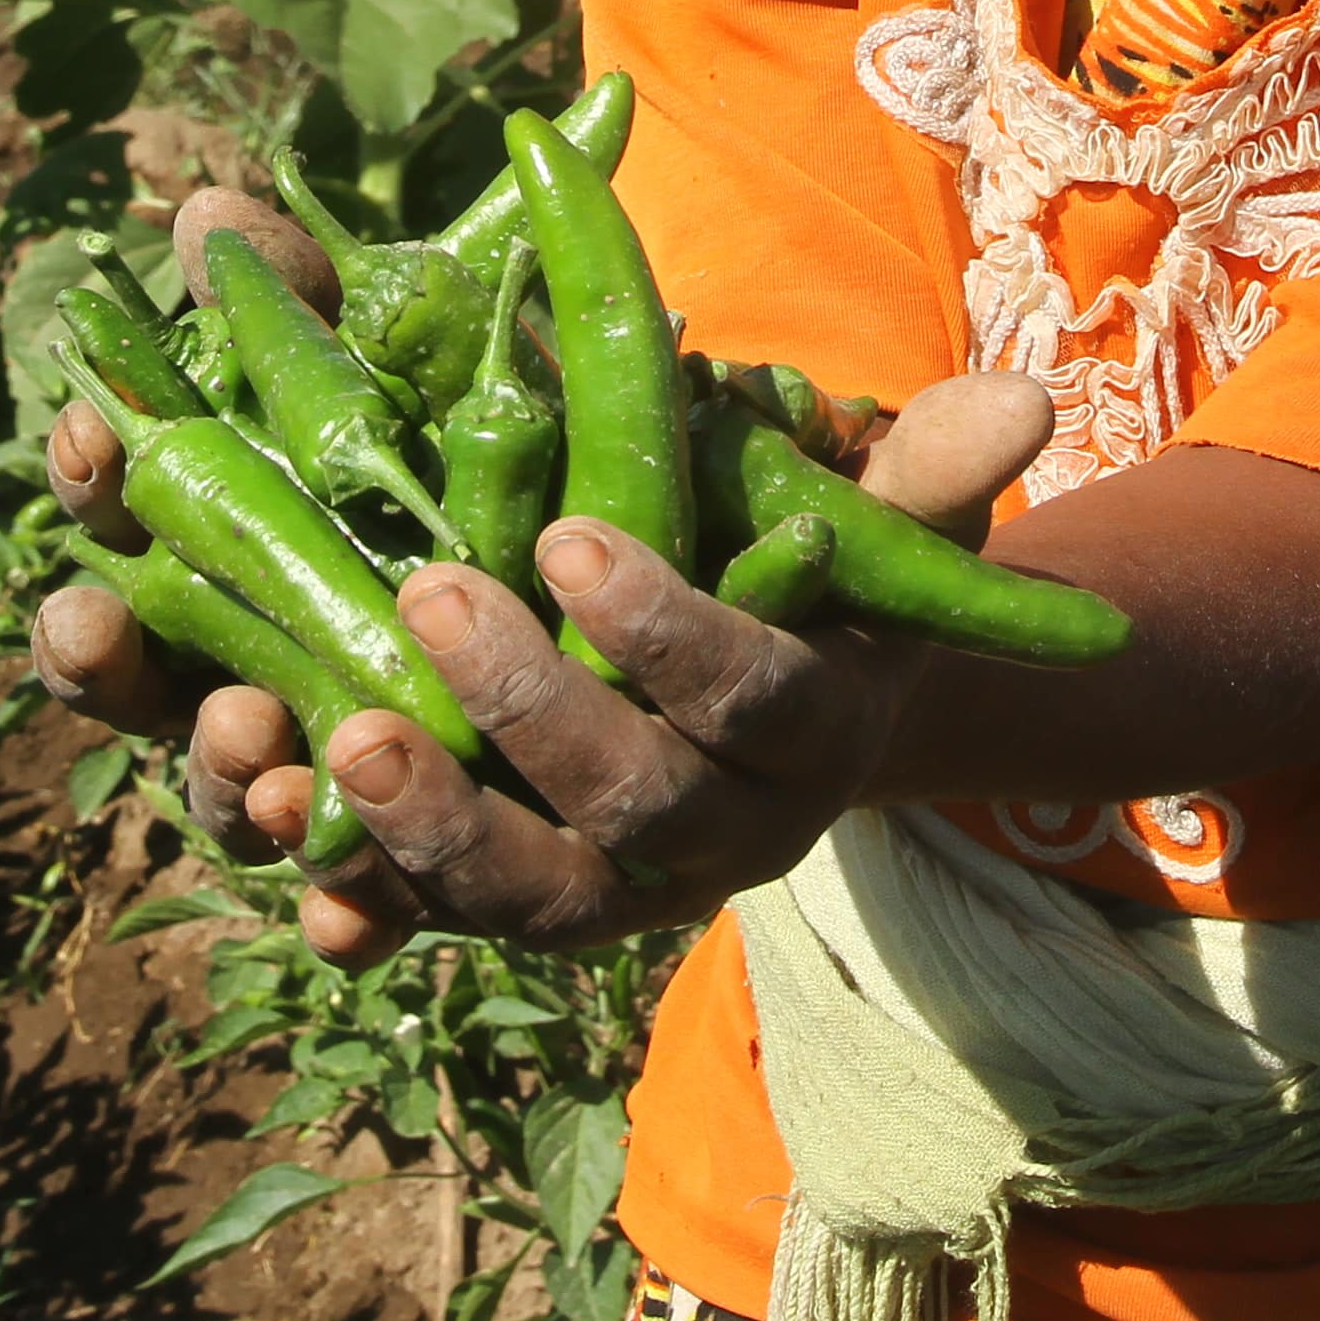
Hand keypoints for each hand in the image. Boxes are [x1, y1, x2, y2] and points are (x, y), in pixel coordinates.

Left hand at [24, 370, 1056, 957]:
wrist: (782, 732)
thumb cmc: (819, 594)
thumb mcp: (877, 530)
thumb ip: (924, 468)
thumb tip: (1030, 394)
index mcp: (807, 740)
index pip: (748, 696)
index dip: (669, 631)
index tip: (572, 537)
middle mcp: (713, 841)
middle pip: (624, 809)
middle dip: (523, 716)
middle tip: (422, 597)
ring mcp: (608, 890)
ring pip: (513, 894)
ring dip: (416, 827)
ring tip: (309, 737)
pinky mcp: (508, 905)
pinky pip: (427, 926)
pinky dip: (360, 904)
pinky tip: (290, 854)